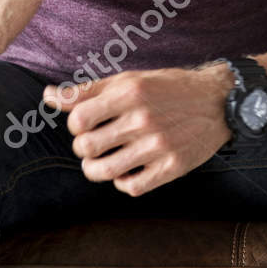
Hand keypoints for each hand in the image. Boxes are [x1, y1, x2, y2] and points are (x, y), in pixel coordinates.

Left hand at [42, 64, 231, 195]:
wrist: (219, 100)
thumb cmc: (168, 87)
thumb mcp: (129, 80)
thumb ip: (88, 91)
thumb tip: (48, 96)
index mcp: (130, 93)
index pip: (78, 120)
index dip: (77, 126)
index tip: (88, 125)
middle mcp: (143, 119)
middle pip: (87, 148)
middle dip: (84, 149)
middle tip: (95, 144)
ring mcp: (158, 145)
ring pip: (105, 172)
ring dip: (96, 170)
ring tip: (102, 162)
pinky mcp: (173, 166)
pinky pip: (133, 187)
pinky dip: (124, 183)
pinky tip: (129, 171)